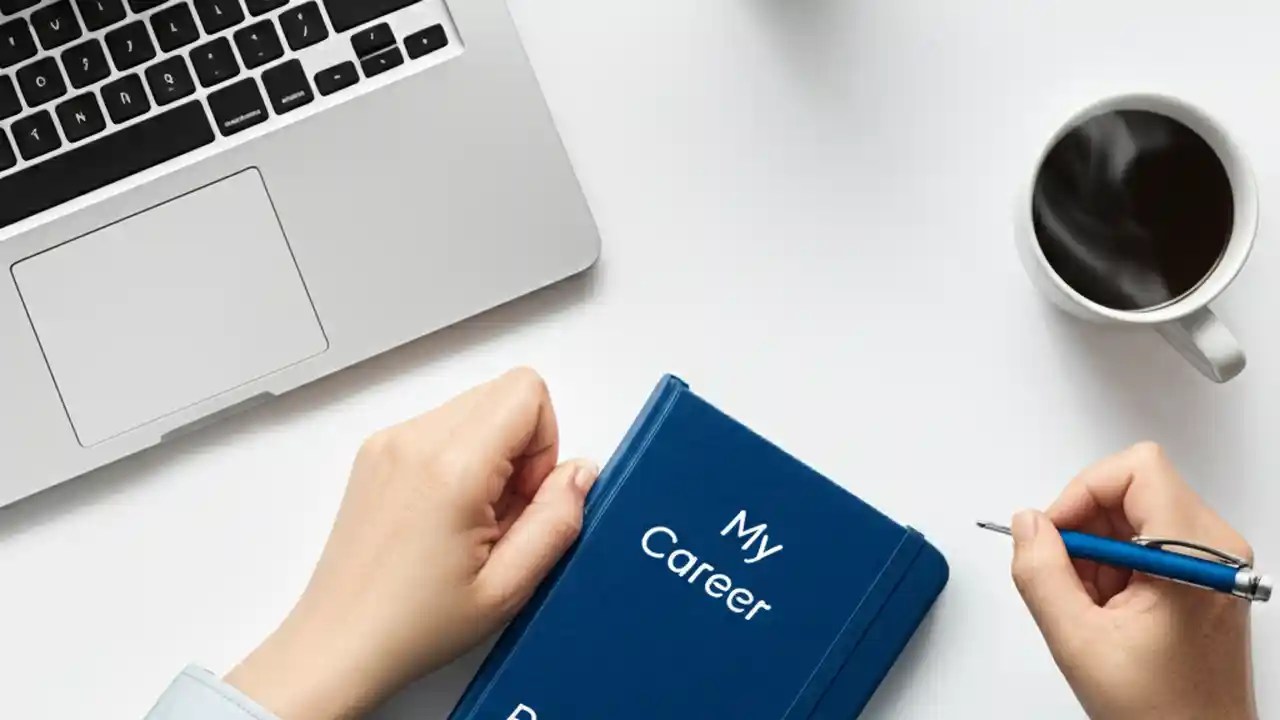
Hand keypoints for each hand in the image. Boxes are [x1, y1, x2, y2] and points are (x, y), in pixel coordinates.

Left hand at [225, 368, 598, 719]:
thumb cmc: (411, 625)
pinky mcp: (376, 452)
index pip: (527, 393)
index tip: (527, 498)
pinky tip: (448, 515)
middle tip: (503, 514)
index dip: (545, 445)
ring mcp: (388, 443)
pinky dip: (461, 460)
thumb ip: (557, 521)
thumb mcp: (508, 587)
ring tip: (472, 520)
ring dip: (491, 454)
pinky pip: (443, 426)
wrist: (339, 643)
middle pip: (503, 393)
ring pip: (475, 407)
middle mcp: (413, 441)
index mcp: (450, 469)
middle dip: (522, 448)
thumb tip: (580, 473)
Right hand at [1010, 442, 1257, 719]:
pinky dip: (1111, 568)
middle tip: (1065, 577)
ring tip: (1090, 607)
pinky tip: (1108, 612)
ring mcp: (1211, 560)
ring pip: (1131, 515)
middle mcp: (1214, 547)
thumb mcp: (1079, 642)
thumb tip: (1026, 523)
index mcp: (1196, 554)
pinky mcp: (1201, 575)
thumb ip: (1041, 573)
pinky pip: (1143, 542)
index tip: (1055, 533)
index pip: (1136, 469)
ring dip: (1095, 552)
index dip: (1083, 492)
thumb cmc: (1163, 711)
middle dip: (1084, 528)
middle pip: (1131, 488)